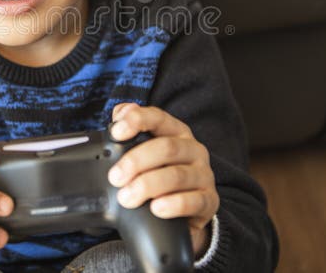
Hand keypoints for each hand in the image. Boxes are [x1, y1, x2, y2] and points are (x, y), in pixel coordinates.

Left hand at [107, 104, 218, 256]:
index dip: (137, 121)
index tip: (116, 133)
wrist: (185, 211)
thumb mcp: (143, 151)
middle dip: (137, 161)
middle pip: (167, 148)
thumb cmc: (159, 174)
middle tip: (115, 177)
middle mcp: (193, 149)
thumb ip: (130, 130)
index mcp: (176, 132)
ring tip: (127, 198)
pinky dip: (173, 205)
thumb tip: (119, 114)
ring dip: (148, 186)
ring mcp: (204, 175)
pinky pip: (194, 201)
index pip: (158, 118)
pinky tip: (156, 209)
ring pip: (177, 176)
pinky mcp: (210, 201)